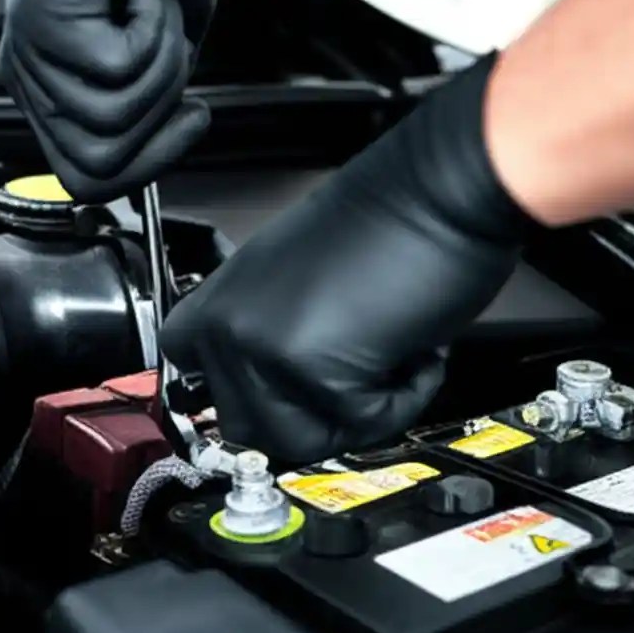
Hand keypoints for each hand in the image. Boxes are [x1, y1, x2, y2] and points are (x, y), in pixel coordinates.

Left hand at [0, 0, 215, 202]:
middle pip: (96, 168)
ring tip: (161, 14)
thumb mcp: (161, 41)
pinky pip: (118, 72)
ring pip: (113, 122)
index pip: (86, 179)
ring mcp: (32, 54)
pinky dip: (156, 32)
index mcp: (50, 89)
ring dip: (164, 66)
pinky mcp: (46, 25)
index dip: (151, 165)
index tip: (193, 116)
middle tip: (176, 54)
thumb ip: (160, 97)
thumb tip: (170, 136)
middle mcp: (31, 78)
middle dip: (162, 119)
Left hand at [160, 54, 536, 462]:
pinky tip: (413, 347)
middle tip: (358, 375)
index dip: (248, 396)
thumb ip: (272, 333)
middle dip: (315, 417)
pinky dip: (405, 398)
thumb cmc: (392, 222)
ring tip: (388, 357)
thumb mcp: (298, 282)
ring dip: (359, 415)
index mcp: (222, 298)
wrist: (442, 189)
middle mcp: (229, 322)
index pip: (191, 376)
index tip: (285, 398)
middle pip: (249, 429)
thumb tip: (271, 393)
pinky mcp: (313, 369)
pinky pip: (361, 427)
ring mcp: (262, 347)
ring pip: (298, 443)